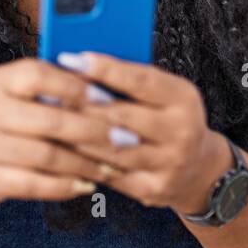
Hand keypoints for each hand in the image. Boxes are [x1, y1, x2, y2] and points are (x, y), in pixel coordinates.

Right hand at [0, 57, 120, 204]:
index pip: (40, 75)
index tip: (108, 98)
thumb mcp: (22, 94)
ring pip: (47, 156)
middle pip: (51, 120)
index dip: (76, 86)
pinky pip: (35, 184)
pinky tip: (87, 185)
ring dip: (86, 164)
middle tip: (125, 139)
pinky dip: (65, 186)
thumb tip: (109, 85)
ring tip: (112, 166)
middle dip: (94, 131)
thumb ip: (56, 86)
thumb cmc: (10, 120)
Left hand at [56, 52, 234, 215]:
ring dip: (76, 135)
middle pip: (121, 116)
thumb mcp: (164, 94)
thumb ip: (131, 81)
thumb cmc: (168, 118)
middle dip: (81, 104)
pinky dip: (84, 161)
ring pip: (111, 148)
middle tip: (48, 93)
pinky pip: (110, 173)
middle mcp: (181, 131)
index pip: (140, 80)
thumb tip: (82, 64)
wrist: (199, 168)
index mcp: (183, 98)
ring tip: (48, 121)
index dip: (105, 69)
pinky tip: (63, 150)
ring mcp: (169, 163)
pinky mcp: (153, 189)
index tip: (73, 59)